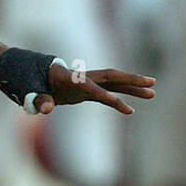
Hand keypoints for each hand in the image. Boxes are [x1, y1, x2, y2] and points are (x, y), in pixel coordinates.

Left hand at [34, 64, 154, 114]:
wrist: (32, 75)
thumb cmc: (32, 83)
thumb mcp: (32, 92)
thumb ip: (39, 99)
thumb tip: (45, 109)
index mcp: (67, 77)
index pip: (88, 85)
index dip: (100, 93)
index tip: (115, 102)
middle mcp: (81, 77)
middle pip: (110, 77)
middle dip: (130, 80)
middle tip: (151, 83)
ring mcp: (86, 82)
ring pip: (114, 84)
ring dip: (132, 88)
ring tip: (152, 93)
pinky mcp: (87, 90)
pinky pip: (107, 94)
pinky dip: (119, 101)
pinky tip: (131, 110)